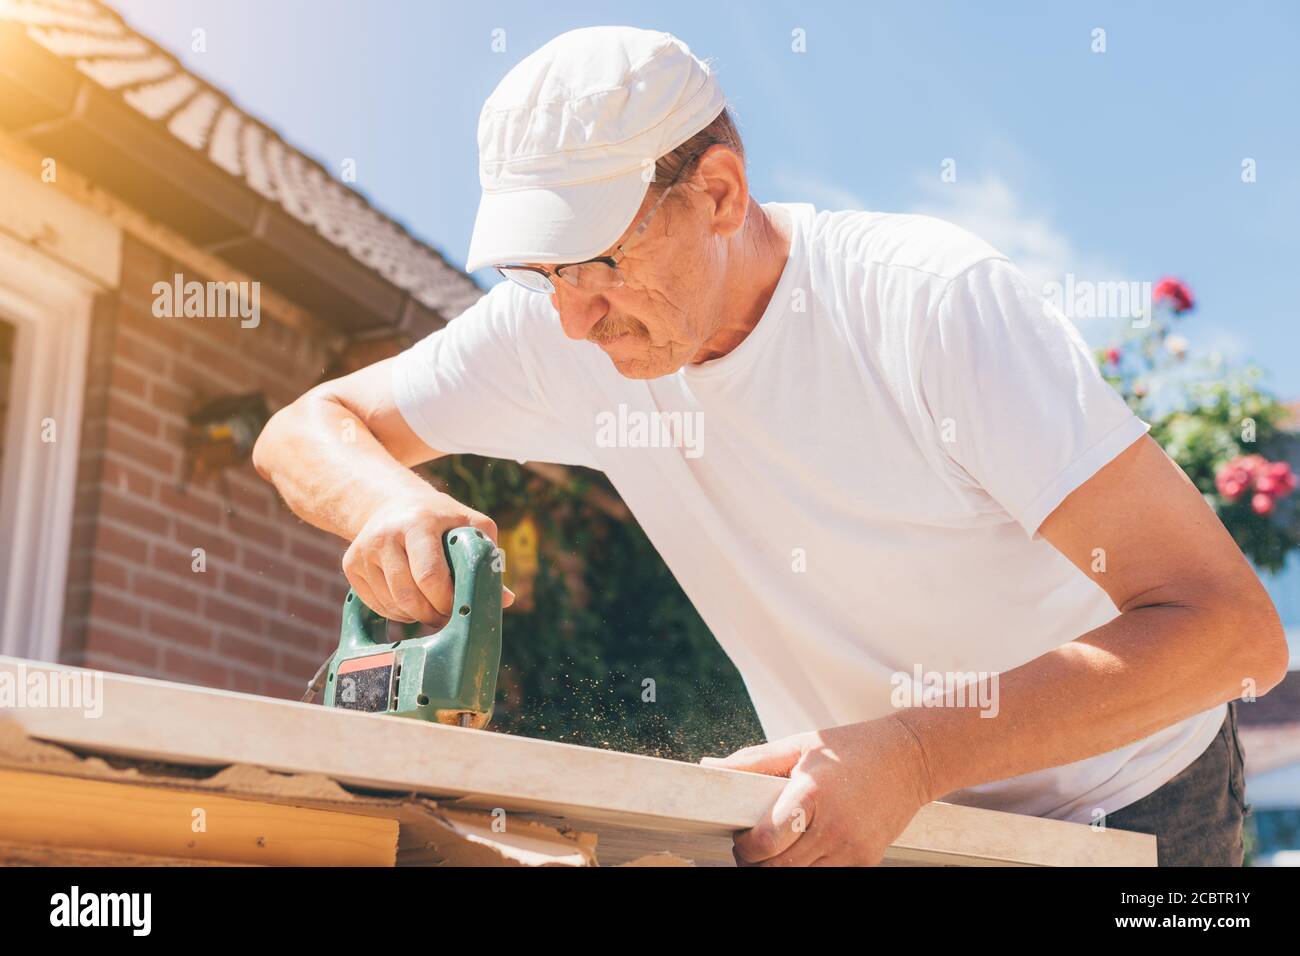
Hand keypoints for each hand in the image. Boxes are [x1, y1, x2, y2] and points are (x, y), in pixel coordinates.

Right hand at [342, 490, 514, 625]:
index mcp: (418, 522)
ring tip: (431, 607)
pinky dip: (397, 612)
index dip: (447, 601)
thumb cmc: (440, 517)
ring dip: (416, 616)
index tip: (460, 607)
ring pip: (393, 605)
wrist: (391, 502)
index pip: (430, 576)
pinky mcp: (351, 565)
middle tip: (447, 616)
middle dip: (433, 614)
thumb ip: (488, 557)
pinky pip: (377, 605)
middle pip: (409, 596)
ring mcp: (364, 551)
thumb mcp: (469, 524)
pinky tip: (410, 600)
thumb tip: (504, 599)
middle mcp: (386, 535)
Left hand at [700, 716, 932, 865]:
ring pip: (799, 879)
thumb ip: (752, 762)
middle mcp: (833, 827)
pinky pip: (824, 879)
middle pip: (778, 868)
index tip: (741, 835)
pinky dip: (806, 870)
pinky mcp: (866, 861)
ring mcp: (852, 849)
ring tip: (775, 849)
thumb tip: (708, 769)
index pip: (766, 842)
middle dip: (755, 862)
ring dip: (779, 869)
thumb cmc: (851, 748)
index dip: (745, 846)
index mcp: (812, 794)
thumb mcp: (799, 745)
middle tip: (750, 847)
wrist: (910, 759)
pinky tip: (803, 851)